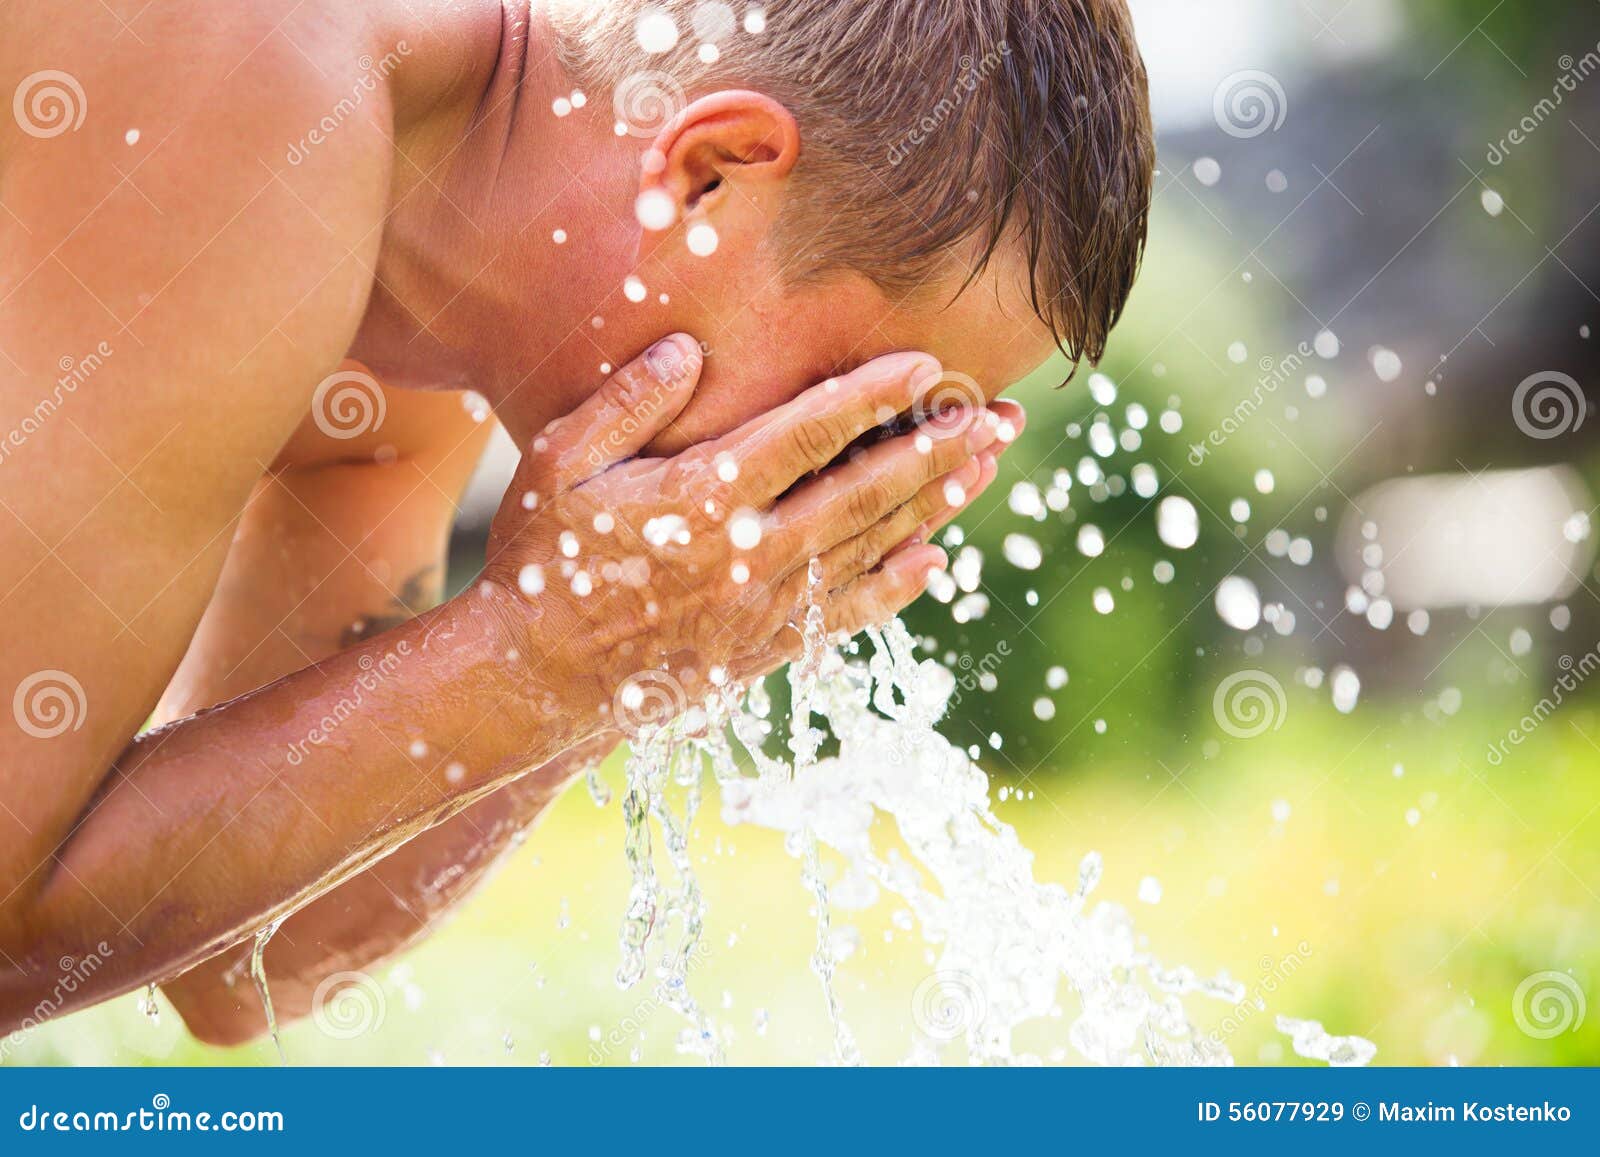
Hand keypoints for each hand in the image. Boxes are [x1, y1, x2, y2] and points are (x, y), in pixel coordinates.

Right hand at [482, 334, 1019, 731]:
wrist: (536, 679)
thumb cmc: (541, 560)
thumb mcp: (558, 464)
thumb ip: (626, 404)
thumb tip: (688, 349)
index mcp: (703, 498)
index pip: (810, 433)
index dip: (874, 396)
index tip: (927, 365)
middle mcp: (750, 553)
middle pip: (866, 489)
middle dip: (938, 449)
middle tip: (997, 418)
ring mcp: (766, 607)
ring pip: (871, 547)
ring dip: (935, 506)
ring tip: (986, 468)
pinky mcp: (766, 649)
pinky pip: (850, 614)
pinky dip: (899, 587)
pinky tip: (937, 561)